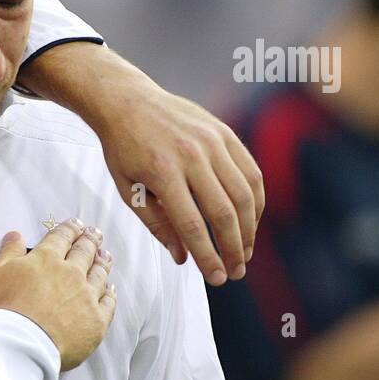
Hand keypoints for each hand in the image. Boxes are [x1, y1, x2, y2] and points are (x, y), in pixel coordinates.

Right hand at [0, 218, 115, 367]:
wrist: (19, 344)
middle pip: (85, 252)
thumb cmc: (3, 308)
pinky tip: (110, 289)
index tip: (77, 225)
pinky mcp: (96, 321)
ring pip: (99, 274)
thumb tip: (15, 235)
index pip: (62, 237)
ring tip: (105, 256)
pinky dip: (110, 293)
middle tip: (95, 234)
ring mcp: (86, 297)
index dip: (70, 228)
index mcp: (46, 258)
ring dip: (103, 262)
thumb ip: (8, 252)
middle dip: (90, 241)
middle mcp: (71, 273)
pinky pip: (108, 302)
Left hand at [20, 44, 264, 284]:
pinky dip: (255, 201)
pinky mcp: (225, 134)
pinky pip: (250, 172)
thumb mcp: (129, 190)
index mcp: (162, 172)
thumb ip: (157, 224)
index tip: (216, 278)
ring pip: (244, 194)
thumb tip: (183, 257)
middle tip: (235, 272)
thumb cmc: (123, 150)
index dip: (208, 257)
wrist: (127, 101)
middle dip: (234, 249)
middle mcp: (192, 156)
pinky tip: (250, 222)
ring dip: (249, 229)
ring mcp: (213, 142)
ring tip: (243, 253)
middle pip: (224, 213)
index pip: (193, 225)